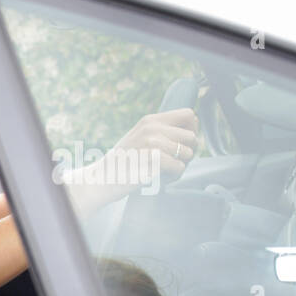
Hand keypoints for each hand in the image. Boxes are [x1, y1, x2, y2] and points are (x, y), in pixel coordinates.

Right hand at [62, 108, 200, 208]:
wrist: (101, 180)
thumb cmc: (123, 164)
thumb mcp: (140, 138)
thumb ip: (162, 131)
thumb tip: (194, 125)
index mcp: (150, 120)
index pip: (188, 115)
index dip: (192, 130)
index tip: (181, 144)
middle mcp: (152, 128)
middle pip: (192, 136)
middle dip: (188, 152)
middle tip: (173, 161)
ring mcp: (151, 143)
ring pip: (187, 153)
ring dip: (181, 165)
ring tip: (164, 171)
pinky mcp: (153, 159)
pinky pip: (179, 167)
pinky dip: (173, 176)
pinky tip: (161, 178)